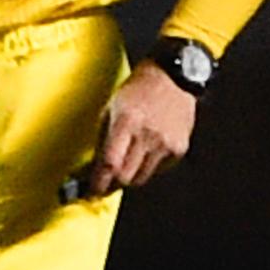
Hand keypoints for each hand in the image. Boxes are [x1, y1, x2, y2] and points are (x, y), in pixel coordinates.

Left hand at [63, 65, 197, 201]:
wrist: (174, 78)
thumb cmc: (139, 89)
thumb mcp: (112, 107)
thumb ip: (103, 138)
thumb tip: (93, 166)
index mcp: (128, 122)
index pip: (110, 163)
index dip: (98, 182)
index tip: (91, 190)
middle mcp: (148, 135)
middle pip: (126, 177)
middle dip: (112, 184)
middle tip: (104, 182)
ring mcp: (166, 144)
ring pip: (141, 178)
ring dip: (129, 177)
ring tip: (124, 164)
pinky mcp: (179, 149)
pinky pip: (157, 170)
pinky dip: (147, 167)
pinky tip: (145, 152)